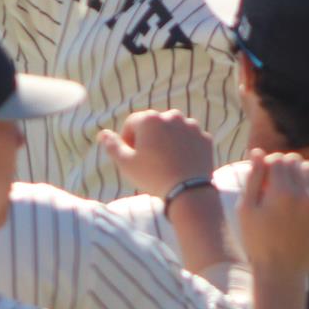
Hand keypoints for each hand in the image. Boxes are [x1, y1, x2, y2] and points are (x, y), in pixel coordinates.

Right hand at [97, 110, 215, 198]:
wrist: (189, 192)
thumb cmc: (153, 176)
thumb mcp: (125, 163)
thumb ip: (112, 146)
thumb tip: (103, 134)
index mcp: (150, 119)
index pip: (131, 124)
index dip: (128, 141)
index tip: (131, 157)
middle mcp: (172, 116)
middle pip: (153, 125)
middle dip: (149, 139)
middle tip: (148, 161)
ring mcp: (191, 126)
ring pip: (173, 131)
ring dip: (167, 142)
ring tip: (166, 163)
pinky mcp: (205, 138)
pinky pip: (190, 140)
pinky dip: (185, 148)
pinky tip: (181, 164)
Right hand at [234, 150, 308, 276]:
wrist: (281, 271)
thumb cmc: (257, 240)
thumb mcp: (246, 209)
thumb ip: (253, 177)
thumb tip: (258, 152)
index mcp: (282, 192)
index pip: (279, 159)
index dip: (269, 163)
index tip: (263, 175)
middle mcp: (304, 195)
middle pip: (296, 161)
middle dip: (284, 166)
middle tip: (273, 181)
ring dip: (298, 175)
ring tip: (286, 190)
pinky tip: (297, 202)